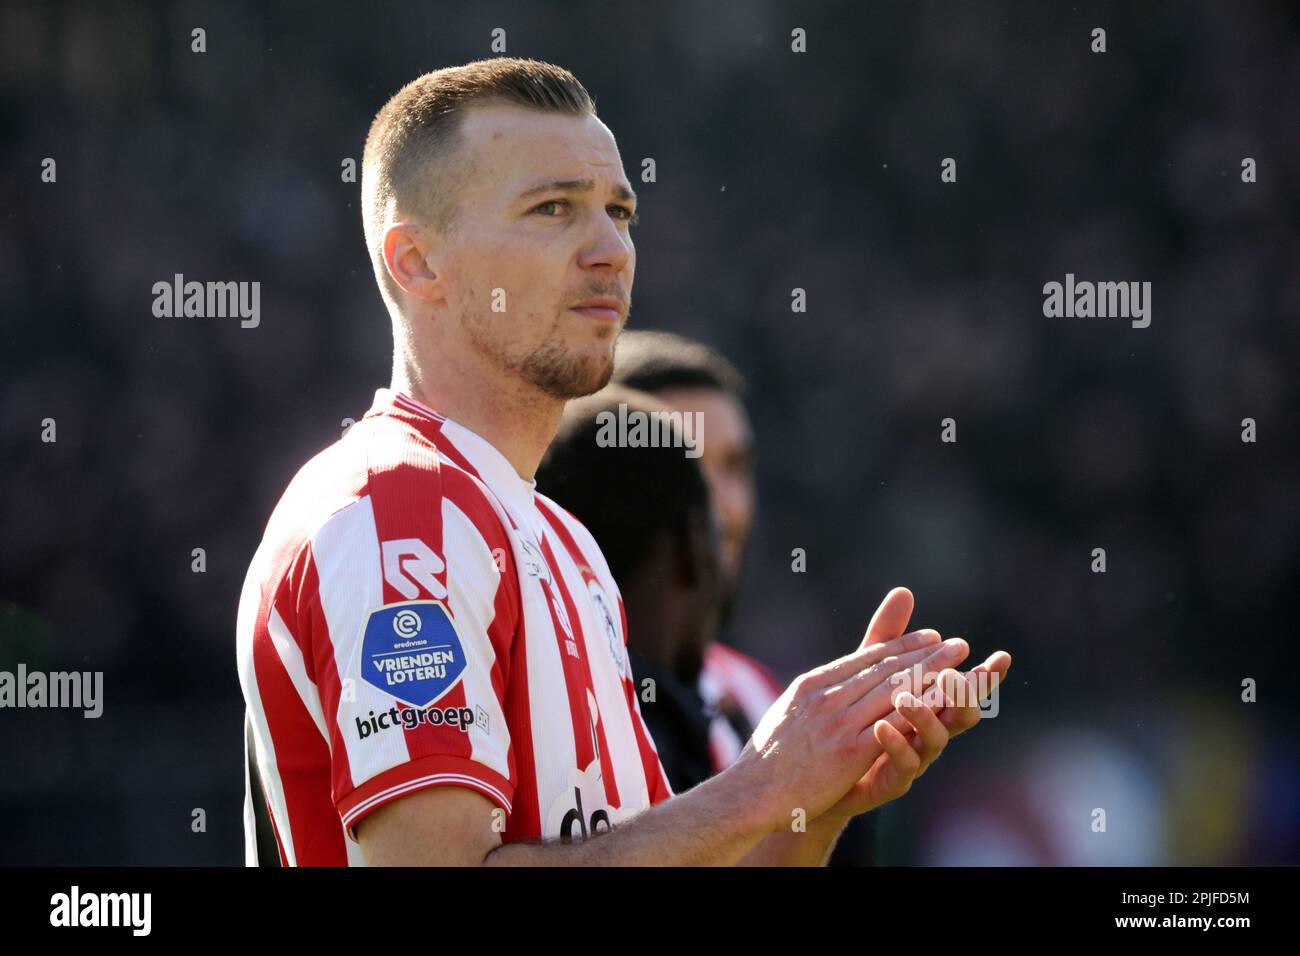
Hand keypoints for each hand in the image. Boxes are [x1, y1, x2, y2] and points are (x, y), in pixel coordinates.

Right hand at [736, 589, 969, 830]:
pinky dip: (919, 709)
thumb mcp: (788, 708)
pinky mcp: (850, 752)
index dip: (902, 646)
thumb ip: (816, 691)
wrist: (751, 792)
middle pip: (886, 669)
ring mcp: (838, 723)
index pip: (866, 659)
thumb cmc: (766, 757)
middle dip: (926, 654)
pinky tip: (941, 702)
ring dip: (931, 674)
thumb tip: (830, 678)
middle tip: (956, 644)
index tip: (929, 637)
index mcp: (813, 684)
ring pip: (894, 690)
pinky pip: (892, 725)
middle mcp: (827, 696)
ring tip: (958, 665)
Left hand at [820, 589, 1012, 821]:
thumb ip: (887, 638)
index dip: (985, 675)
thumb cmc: (854, 719)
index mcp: (929, 705)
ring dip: (925, 717)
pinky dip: (894, 746)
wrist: (825, 774)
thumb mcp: (868, 673)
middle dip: (964, 696)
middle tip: (958, 676)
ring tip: (909, 697)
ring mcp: (911, 758)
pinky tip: (882, 727)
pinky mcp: (888, 782)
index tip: (1003, 657)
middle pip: (958, 715)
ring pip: (932, 740)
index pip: (962, 686)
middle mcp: (927, 732)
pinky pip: (900, 768)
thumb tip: (904, 590)